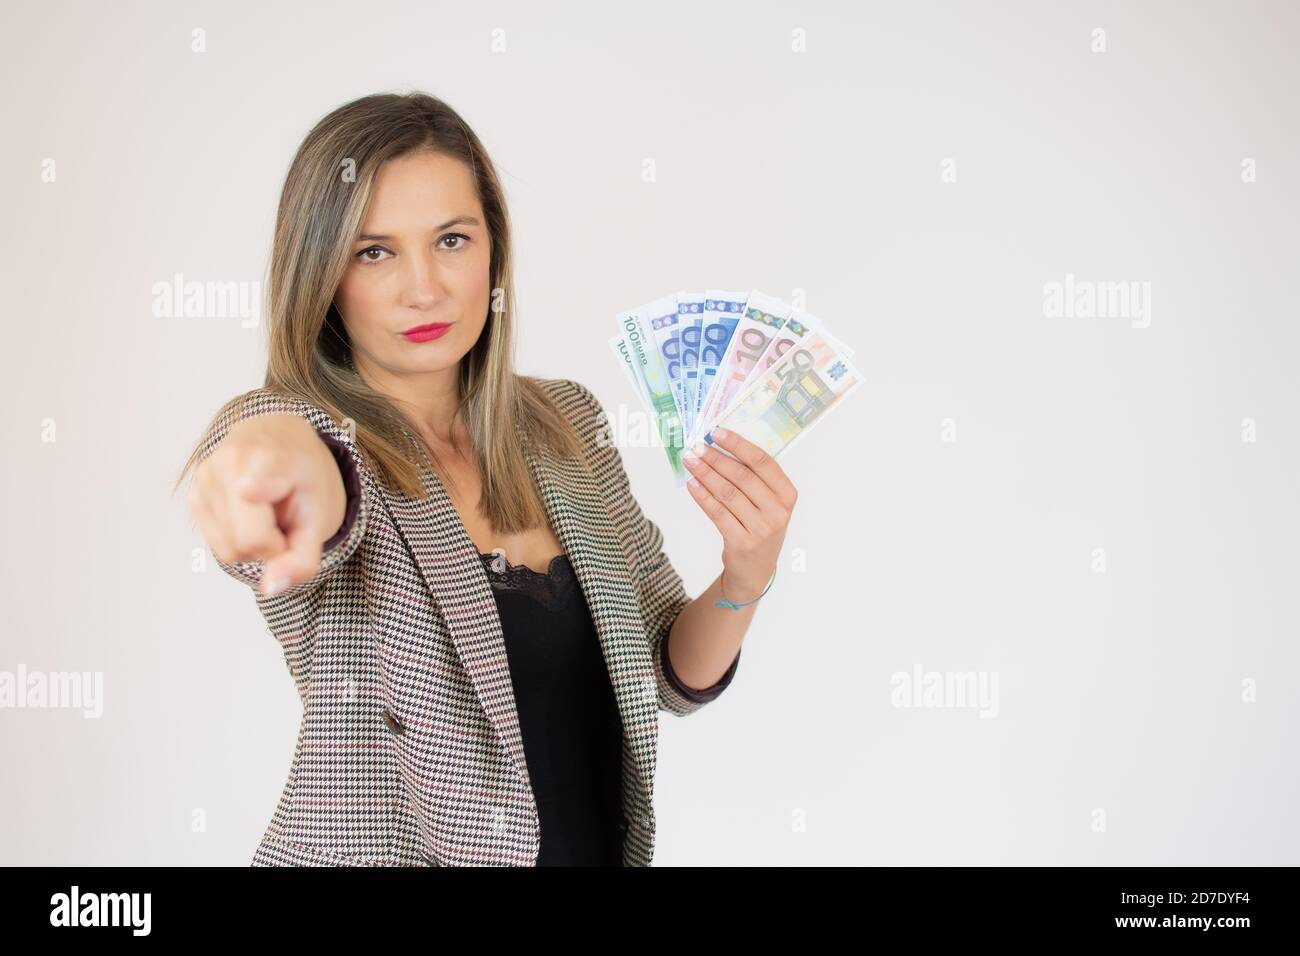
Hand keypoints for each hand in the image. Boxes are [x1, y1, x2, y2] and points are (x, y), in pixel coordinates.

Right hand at [188, 414, 347, 596]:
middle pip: (246, 541)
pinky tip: (249, 515)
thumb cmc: (305, 479)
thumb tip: (270, 589)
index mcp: (271, 459)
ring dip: (254, 545)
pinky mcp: (193, 494)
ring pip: (228, 549)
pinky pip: (217, 544)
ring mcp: (205, 478)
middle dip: (272, 546)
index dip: (257, 491)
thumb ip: (302, 558)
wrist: (281, 440)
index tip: (246, 490)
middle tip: (286, 524)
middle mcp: (230, 463)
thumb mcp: (319, 517)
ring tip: (268, 515)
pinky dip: (237, 539)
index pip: (255, 487)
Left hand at [682, 427, 796, 600]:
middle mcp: (778, 511)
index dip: (738, 445)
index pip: (763, 462)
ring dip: (706, 474)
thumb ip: (754, 479)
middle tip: (696, 447)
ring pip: (728, 493)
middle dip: (716, 458)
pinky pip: (718, 513)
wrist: (755, 570)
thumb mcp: (768, 504)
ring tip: (690, 461)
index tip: (717, 432)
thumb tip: (721, 447)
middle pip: (743, 476)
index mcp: (787, 494)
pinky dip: (703, 496)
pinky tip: (692, 484)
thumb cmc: (759, 528)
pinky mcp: (742, 542)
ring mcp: (761, 529)